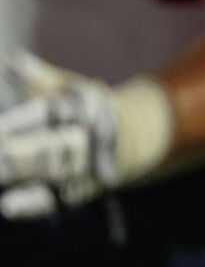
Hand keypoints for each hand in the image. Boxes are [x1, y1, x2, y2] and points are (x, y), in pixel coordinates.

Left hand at [0, 54, 173, 217]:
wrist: (130, 139)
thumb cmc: (82, 109)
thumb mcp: (66, 88)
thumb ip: (36, 78)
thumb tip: (12, 60)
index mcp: (87, 105)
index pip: (53, 112)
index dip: (22, 121)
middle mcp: (90, 137)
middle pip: (56, 146)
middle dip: (21, 152)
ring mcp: (84, 168)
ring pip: (56, 173)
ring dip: (24, 174)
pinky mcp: (75, 194)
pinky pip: (54, 201)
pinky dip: (32, 204)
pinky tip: (9, 206)